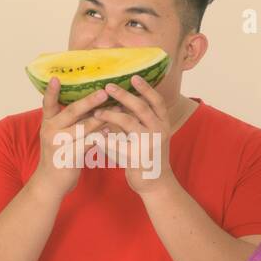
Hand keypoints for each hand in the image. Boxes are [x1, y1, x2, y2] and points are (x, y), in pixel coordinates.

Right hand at [29, 78, 118, 199]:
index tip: (57, 77)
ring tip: (117, 109)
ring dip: (101, 119)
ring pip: (82, 127)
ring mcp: (58, 143)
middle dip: (88, 102)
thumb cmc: (61, 156)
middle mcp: (50, 130)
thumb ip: (69, 122)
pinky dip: (101, 137)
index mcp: (47, 122)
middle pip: (71, 112)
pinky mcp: (68, 156)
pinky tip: (113, 132)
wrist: (51, 182)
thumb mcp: (60, 136)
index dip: (51, 91)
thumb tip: (90, 106)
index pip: (48, 103)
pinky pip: (88, 143)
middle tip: (104, 92)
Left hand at [91, 75, 174, 193]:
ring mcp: (149, 144)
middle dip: (124, 95)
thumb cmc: (150, 156)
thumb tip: (123, 100)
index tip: (134, 77)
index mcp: (164, 124)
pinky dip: (105, 137)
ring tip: (97, 111)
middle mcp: (160, 132)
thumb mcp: (153, 135)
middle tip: (108, 86)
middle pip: (142, 108)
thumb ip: (142, 120)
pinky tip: (96, 135)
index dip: (146, 88)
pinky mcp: (137, 157)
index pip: (157, 102)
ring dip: (110, 113)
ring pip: (128, 122)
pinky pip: (117, 142)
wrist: (155, 183)